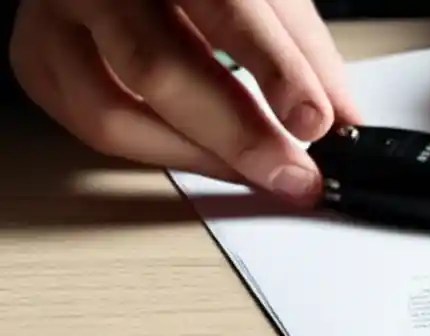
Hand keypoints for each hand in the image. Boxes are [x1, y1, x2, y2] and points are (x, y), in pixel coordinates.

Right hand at [8, 0, 360, 204]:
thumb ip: (305, 53)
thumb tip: (346, 125)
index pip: (223, 6)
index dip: (273, 69)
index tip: (313, 122)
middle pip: (159, 67)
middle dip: (238, 136)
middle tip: (294, 174)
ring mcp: (54, 16)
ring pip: (114, 112)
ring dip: (197, 159)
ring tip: (256, 175)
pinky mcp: (35, 55)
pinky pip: (90, 126)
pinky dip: (157, 153)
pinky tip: (205, 159)